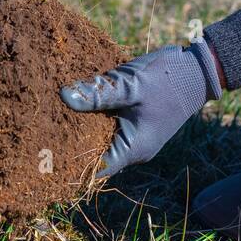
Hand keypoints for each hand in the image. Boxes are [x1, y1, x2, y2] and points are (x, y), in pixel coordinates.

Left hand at [60, 41, 224, 177]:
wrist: (200, 70)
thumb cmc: (168, 79)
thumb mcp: (130, 85)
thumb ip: (97, 94)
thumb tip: (64, 97)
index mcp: (133, 148)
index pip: (94, 170)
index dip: (70, 167)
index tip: (45, 160)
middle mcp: (133, 150)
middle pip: (94, 157)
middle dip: (70, 147)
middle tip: (40, 138)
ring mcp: (135, 139)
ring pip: (101, 141)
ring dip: (82, 132)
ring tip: (51, 123)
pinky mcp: (136, 125)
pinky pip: (110, 129)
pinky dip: (95, 121)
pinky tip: (75, 109)